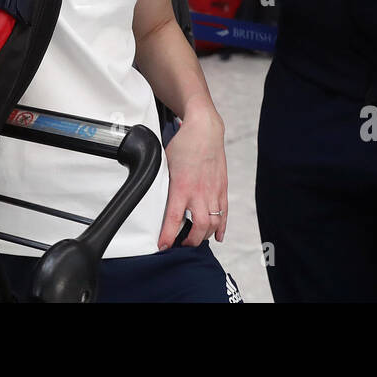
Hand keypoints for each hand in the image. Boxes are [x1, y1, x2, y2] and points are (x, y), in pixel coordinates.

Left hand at [158, 101, 226, 249]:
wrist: (205, 130)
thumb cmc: (184, 144)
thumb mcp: (164, 162)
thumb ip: (161, 182)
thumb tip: (152, 194)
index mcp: (182, 186)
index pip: (173, 219)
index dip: (167, 236)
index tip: (163, 246)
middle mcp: (199, 192)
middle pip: (199, 228)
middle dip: (189, 241)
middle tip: (180, 244)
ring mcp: (213, 191)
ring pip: (213, 224)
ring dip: (204, 236)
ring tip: (195, 239)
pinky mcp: (222, 188)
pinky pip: (224, 214)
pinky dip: (221, 228)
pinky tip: (217, 236)